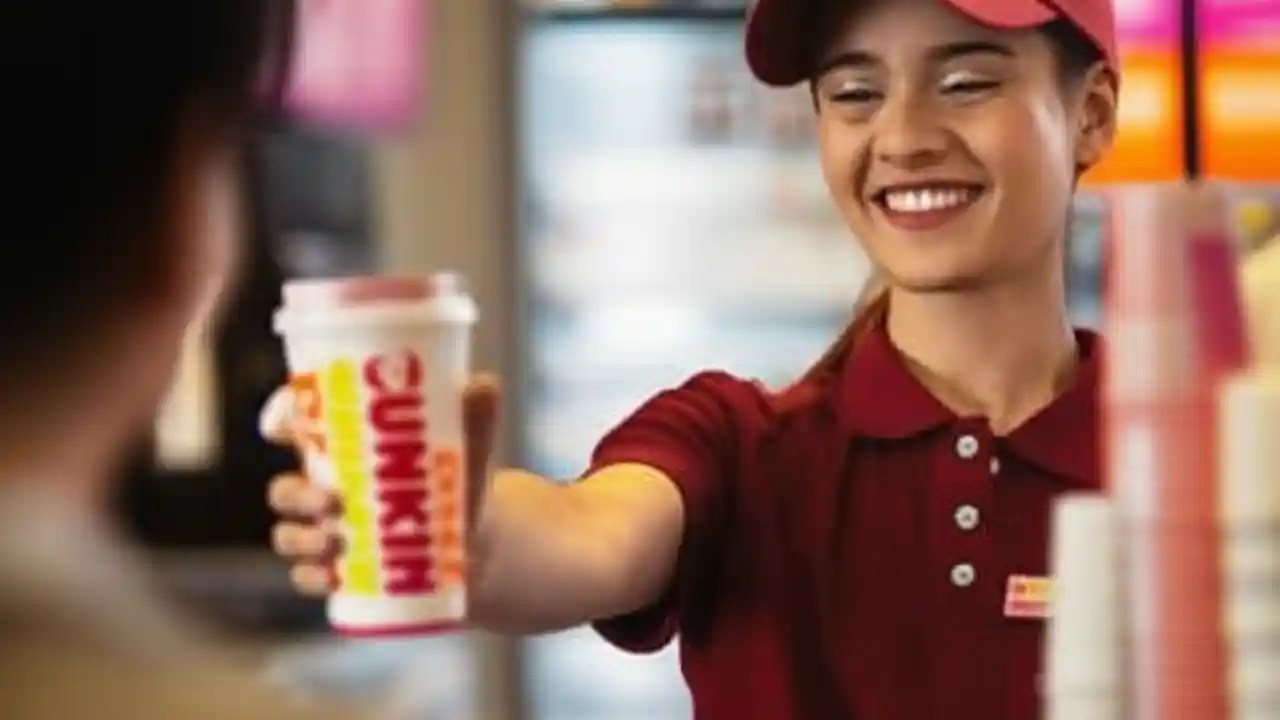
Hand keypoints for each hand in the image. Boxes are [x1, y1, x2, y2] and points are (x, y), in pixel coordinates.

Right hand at [261, 374, 501, 595]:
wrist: (477, 540)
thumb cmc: (458, 479)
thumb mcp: (468, 446)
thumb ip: (475, 417)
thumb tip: (484, 386)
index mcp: (345, 448)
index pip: (297, 426)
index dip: (280, 420)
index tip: (279, 427)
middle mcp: (326, 488)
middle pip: (285, 489)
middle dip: (297, 495)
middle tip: (333, 500)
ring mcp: (327, 533)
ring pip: (289, 535)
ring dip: (302, 539)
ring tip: (336, 541)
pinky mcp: (340, 573)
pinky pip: (308, 577)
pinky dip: (313, 578)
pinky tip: (332, 578)